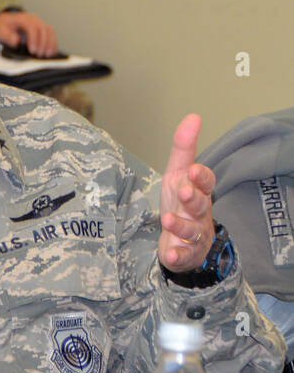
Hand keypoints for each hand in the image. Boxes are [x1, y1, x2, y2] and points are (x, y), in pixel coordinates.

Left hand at [0, 10, 57, 55]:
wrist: (6, 20)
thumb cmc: (3, 25)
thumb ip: (7, 35)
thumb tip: (16, 41)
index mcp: (23, 19)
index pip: (32, 27)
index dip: (34, 39)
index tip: (32, 50)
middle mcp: (33, 19)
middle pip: (43, 29)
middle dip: (43, 43)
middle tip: (39, 55)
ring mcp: (39, 22)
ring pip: (50, 31)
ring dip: (50, 43)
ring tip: (47, 55)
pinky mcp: (43, 28)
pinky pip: (51, 34)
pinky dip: (53, 42)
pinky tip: (52, 52)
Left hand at [158, 113, 216, 272]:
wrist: (182, 239)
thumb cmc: (180, 201)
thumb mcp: (177, 173)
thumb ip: (184, 148)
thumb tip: (193, 117)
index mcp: (198, 191)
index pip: (206, 182)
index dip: (200, 177)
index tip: (192, 170)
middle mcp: (199, 213)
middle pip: (201, 205)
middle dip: (193, 198)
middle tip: (183, 191)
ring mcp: (194, 234)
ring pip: (191, 230)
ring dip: (180, 225)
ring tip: (166, 219)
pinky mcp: (185, 253)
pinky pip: (183, 255)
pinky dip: (177, 255)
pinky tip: (170, 254)